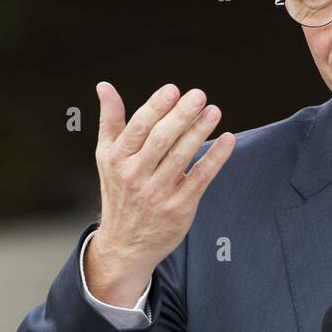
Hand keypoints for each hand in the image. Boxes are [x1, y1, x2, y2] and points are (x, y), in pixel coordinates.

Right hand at [87, 81, 235, 303]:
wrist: (125, 244)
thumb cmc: (119, 192)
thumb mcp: (106, 158)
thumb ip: (110, 121)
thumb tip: (104, 86)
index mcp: (118, 159)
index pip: (139, 128)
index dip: (157, 107)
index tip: (173, 90)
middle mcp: (136, 176)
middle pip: (161, 140)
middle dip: (181, 116)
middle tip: (199, 96)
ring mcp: (158, 193)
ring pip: (181, 157)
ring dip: (200, 132)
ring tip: (214, 112)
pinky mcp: (179, 207)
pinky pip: (200, 178)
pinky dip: (215, 158)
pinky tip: (227, 140)